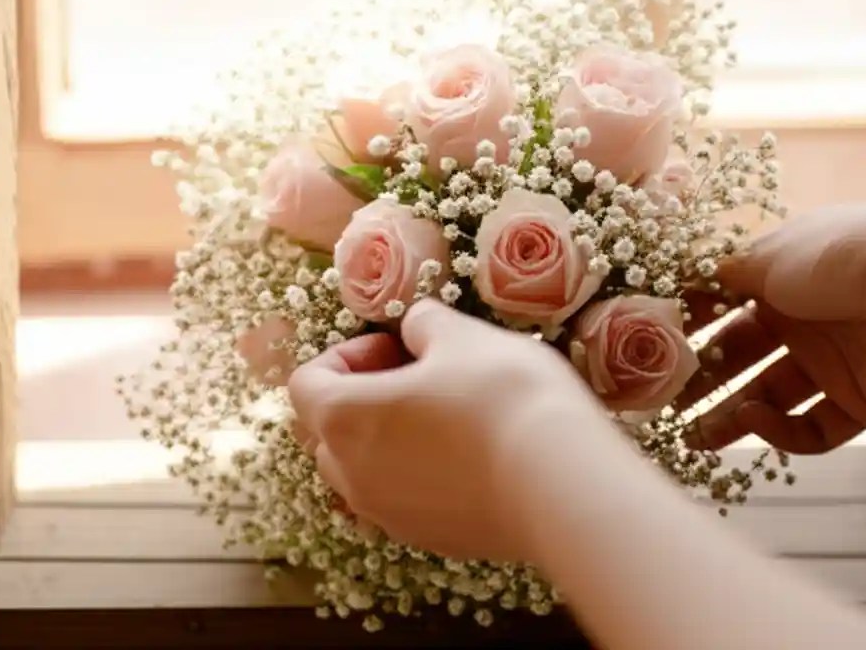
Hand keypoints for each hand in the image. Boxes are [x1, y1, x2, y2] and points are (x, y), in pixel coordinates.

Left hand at [287, 299, 605, 561]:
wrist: (560, 481)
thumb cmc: (502, 396)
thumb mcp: (461, 335)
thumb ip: (425, 325)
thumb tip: (417, 330)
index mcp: (344, 418)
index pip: (305, 384)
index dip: (345, 355)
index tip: (395, 348)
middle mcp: (352, 476)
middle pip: (325, 433)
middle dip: (358, 399)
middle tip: (415, 377)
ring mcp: (389, 516)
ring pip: (360, 475)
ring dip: (384, 441)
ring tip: (441, 417)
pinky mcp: (429, 540)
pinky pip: (400, 503)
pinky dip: (416, 477)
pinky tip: (467, 456)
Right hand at [680, 203, 865, 453]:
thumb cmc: (848, 256)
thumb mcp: (769, 256)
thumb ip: (720, 276)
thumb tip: (678, 279)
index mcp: (783, 276)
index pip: (723, 307)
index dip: (687, 328)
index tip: (643, 349)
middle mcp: (804, 318)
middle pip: (741, 358)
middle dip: (700, 382)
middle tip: (658, 406)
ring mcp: (833, 363)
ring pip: (770, 398)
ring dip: (731, 418)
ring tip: (691, 437)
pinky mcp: (861, 403)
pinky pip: (812, 428)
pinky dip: (782, 431)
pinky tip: (759, 420)